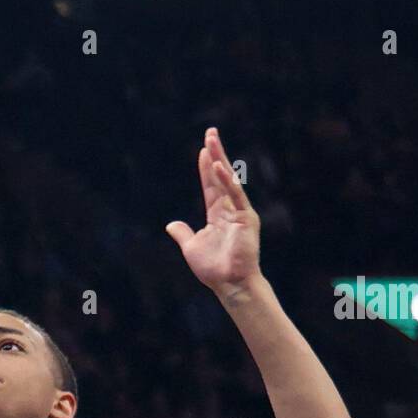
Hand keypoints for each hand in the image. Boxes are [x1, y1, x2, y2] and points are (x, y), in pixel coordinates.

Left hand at [165, 128, 261, 296]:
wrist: (230, 284)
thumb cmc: (214, 269)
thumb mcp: (191, 247)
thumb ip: (183, 233)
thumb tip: (171, 224)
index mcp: (218, 215)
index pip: (210, 186)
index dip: (205, 168)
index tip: (202, 150)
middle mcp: (230, 209)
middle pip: (220, 176)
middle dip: (215, 154)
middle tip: (210, 132)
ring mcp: (240, 212)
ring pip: (228, 180)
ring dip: (220, 159)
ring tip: (212, 140)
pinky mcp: (247, 218)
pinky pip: (236, 195)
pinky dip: (227, 181)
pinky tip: (218, 166)